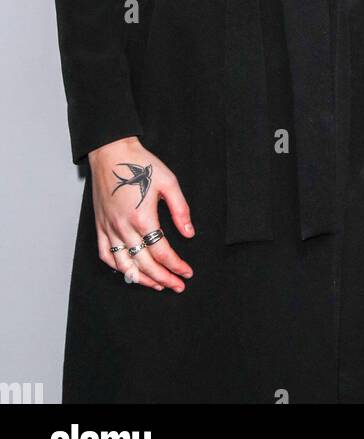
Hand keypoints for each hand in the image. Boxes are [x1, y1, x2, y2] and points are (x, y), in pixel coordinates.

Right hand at [88, 137, 194, 292]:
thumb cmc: (140, 164)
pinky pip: (106, 254)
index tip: (187, 273)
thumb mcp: (169, 182)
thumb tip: (189, 233)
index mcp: (142, 217)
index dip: (176, 266)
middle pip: (145, 264)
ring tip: (157, 285)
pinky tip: (129, 272)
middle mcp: (123, 227)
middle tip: (177, 285)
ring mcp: (109, 228)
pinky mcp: (100, 226)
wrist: (111, 153)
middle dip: (163, 278)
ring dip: (142, 279)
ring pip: (124, 265)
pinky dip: (117, 267)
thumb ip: (180, 210)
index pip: (162, 252)